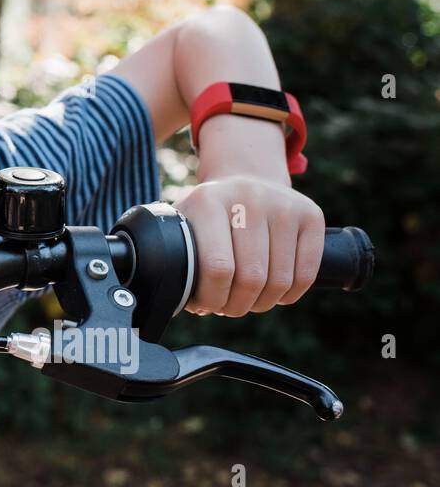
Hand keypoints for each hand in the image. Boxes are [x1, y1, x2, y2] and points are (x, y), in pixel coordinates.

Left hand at [173, 174, 324, 316]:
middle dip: (236, 306)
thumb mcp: (184, 223)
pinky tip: (272, 292)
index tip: (206, 305)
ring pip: (279, 281)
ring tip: (246, 300)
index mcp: (208, 201)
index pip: (217, 268)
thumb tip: (176, 302)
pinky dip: (288, 295)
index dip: (213, 299)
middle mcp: (249, 198)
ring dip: (261, 303)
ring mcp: (284, 205)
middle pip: (251, 278)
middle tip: (227, 307)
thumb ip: (174, 256)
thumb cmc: (209, 215)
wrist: (246, 178)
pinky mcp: (311, 215)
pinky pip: (305, 275)